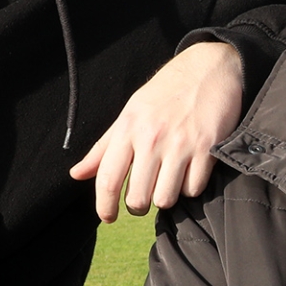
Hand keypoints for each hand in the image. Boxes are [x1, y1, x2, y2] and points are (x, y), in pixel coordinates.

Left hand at [69, 42, 243, 222]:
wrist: (210, 68)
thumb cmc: (166, 93)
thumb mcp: (130, 113)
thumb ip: (103, 147)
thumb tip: (76, 175)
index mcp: (128, 128)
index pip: (107, 180)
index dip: (104, 207)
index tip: (107, 217)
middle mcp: (152, 138)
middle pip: (137, 198)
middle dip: (138, 205)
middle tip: (143, 197)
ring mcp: (181, 144)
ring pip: (165, 199)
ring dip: (165, 197)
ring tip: (168, 182)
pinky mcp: (208, 148)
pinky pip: (193, 189)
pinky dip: (190, 188)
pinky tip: (189, 172)